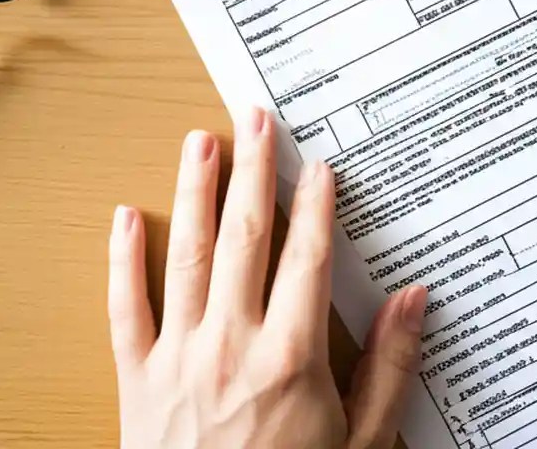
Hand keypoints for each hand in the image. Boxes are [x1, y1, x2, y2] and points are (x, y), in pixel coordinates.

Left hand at [107, 107, 427, 448]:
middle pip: (244, 239)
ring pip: (185, 257)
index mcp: (290, 358)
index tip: (319, 166)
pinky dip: (122, 261)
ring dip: (193, 194)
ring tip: (199, 143)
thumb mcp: (362, 443)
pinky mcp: (136, 380)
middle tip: (257, 121)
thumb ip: (390, 368)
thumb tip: (414, 302)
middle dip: (253, 173)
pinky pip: (125, 309)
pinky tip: (124, 216)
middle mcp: (230, 345)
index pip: (307, 258)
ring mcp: (177, 359)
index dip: (315, 205)